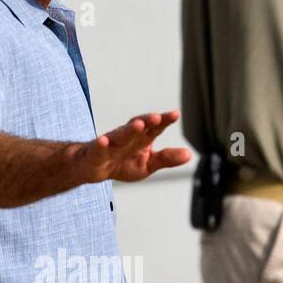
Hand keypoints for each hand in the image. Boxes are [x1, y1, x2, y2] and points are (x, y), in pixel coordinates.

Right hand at [70, 111, 191, 184]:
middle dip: (146, 121)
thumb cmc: (122, 163)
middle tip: (157, 117)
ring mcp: (111, 144)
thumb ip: (167, 158)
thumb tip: (189, 154)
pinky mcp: (96, 153)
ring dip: (128, 130)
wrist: (93, 168)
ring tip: (138, 125)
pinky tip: (103, 141)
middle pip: (137, 127)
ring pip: (120, 135)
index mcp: (141, 138)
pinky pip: (98, 149)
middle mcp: (127, 137)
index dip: (164, 121)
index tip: (175, 114)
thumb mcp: (148, 164)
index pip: (154, 127)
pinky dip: (100, 144)